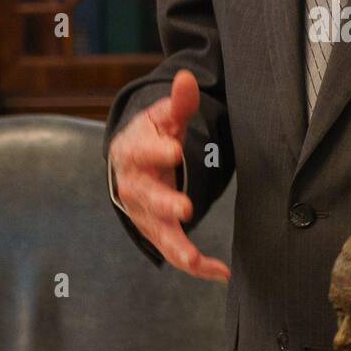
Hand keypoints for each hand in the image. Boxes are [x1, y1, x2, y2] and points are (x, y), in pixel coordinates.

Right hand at [109, 69, 230, 281]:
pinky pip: (174, 250)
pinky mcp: (156, 232)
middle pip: (145, 197)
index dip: (156, 151)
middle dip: (164, 203)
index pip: (141, 150)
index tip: (173, 150)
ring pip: (157, 232)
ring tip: (196, 259)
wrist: (130, 163)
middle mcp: (133, 186)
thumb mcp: (164, 117)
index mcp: (133, 152)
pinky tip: (220, 273)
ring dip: (177, 246)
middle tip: (185, 208)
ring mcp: (143, 213)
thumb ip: (178, 103)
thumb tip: (186, 78)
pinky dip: (196, 264)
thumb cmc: (152, 137)